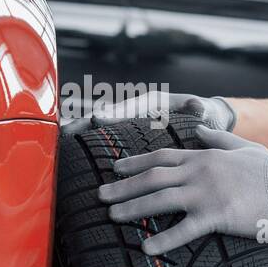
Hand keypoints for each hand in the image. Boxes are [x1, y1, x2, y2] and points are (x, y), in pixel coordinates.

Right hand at [61, 91, 234, 136]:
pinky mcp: (130, 141)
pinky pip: (108, 145)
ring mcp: (131, 127)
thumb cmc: (206, 115)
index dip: (114, 114)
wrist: (207, 122)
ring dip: (83, 137)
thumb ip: (199, 109)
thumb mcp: (205, 111)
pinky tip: (75, 162)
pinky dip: (92, 150)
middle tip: (65, 130)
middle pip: (108, 118)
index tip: (99, 119)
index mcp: (153, 104)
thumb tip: (197, 105)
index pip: (130, 109)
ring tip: (60, 143)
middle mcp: (137, 113)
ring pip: (103, 132)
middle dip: (88, 123)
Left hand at [96, 128, 267, 254]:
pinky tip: (146, 247)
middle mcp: (201, 172)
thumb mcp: (245, 148)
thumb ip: (220, 141)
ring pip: (160, 199)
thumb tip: (201, 132)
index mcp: (206, 156)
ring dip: (132, 207)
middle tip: (100, 195)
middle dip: (123, 186)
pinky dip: (163, 239)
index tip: (115, 169)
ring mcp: (208, 193)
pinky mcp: (219, 216)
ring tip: (111, 215)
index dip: (135, 163)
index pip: (162, 157)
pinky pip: (185, 230)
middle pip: (153, 177)